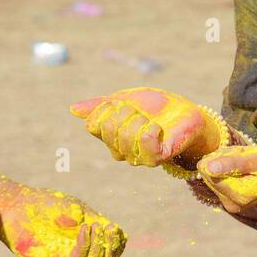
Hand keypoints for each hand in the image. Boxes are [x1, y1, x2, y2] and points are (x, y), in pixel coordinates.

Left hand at [0, 186, 125, 256]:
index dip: (117, 245)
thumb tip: (120, 233)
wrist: (18, 205)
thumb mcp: (78, 210)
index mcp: (85, 246)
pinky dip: (83, 247)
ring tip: (97, 226)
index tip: (119, 230)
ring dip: (98, 247)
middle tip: (111, 228)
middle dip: (111, 248)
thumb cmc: (46, 205)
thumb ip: (97, 222)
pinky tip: (84, 229)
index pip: (108, 253)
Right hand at [70, 87, 217, 166]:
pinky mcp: (157, 157)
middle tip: (139, 111)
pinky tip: (156, 127)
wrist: (184, 111)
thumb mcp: (125, 99)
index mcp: (109, 136)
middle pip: (108, 128)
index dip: (106, 108)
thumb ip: (100, 105)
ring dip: (140, 119)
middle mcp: (120, 150)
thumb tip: (73, 109)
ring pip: (125, 137)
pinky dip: (150, 132)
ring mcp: (138, 156)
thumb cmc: (155, 106)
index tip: (121, 103)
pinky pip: (146, 148)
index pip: (93, 125)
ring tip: (150, 119)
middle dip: (125, 111)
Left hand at [197, 142, 256, 218]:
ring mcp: (230, 202)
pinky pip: (219, 175)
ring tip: (248, 161)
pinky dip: (230, 165)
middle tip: (246, 157)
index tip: (242, 154)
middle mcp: (231, 203)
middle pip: (208, 171)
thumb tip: (206, 167)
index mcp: (237, 195)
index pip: (207, 170)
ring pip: (213, 171)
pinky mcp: (231, 198)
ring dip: (228, 160)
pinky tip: (247, 166)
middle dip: (224, 158)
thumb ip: (232, 163)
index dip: (222, 155)